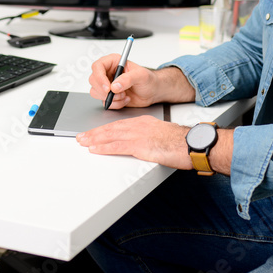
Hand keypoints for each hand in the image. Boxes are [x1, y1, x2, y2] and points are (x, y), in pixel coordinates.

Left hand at [76, 115, 192, 169]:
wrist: (191, 144)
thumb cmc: (182, 142)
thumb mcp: (162, 136)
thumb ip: (150, 139)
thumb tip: (145, 146)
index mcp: (144, 123)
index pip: (119, 125)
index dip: (105, 129)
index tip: (95, 133)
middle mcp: (139, 126)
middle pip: (111, 128)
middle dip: (95, 133)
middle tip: (82, 136)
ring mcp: (139, 135)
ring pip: (111, 135)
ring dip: (94, 139)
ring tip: (83, 142)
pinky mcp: (140, 145)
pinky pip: (117, 146)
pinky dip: (104, 147)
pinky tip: (95, 149)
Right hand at [87, 55, 194, 108]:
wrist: (153, 92)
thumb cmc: (149, 80)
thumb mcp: (141, 76)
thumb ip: (127, 79)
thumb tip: (114, 86)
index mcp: (114, 62)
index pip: (97, 66)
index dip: (99, 77)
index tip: (107, 87)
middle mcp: (108, 73)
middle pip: (93, 80)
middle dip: (104, 90)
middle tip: (117, 93)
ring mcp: (108, 85)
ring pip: (96, 92)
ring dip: (111, 98)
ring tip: (124, 95)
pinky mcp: (110, 96)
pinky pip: (104, 102)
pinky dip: (115, 104)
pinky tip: (126, 99)